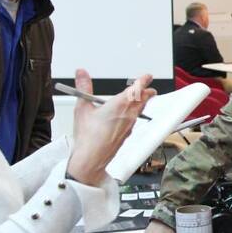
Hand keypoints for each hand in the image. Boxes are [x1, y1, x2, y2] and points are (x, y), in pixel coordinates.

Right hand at [67, 71, 153, 185]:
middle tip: (149, 88)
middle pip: (143, 100)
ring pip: (140, 110)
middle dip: (147, 92)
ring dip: (142, 103)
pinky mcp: (127, 134)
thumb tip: (82, 74)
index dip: (143, 81)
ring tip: (142, 99)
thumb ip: (83, 87)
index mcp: (120, 105)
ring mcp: (129, 126)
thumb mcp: (82, 107)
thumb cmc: (88, 137)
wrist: (92, 158)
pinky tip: (130, 117)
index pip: (137, 89)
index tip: (147, 77)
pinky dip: (135, 114)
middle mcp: (128, 115)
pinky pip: (134, 121)